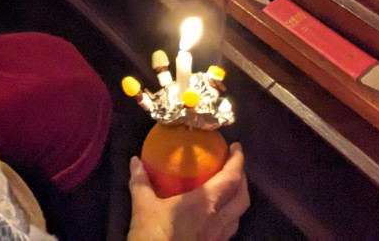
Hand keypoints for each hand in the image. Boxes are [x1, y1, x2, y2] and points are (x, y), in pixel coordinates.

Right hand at [127, 143, 247, 240]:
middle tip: (232, 165)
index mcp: (205, 203)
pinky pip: (229, 229)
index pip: (231, 178)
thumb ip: (141, 182)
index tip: (236, 146)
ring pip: (239, 215)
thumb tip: (135, 161)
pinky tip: (215, 214)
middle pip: (243, 196)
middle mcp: (218, 220)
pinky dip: (229, 216)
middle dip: (242, 178)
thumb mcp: (143, 207)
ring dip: (238, 198)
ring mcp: (219, 237)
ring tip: (227, 188)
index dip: (238, 160)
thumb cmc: (153, 235)